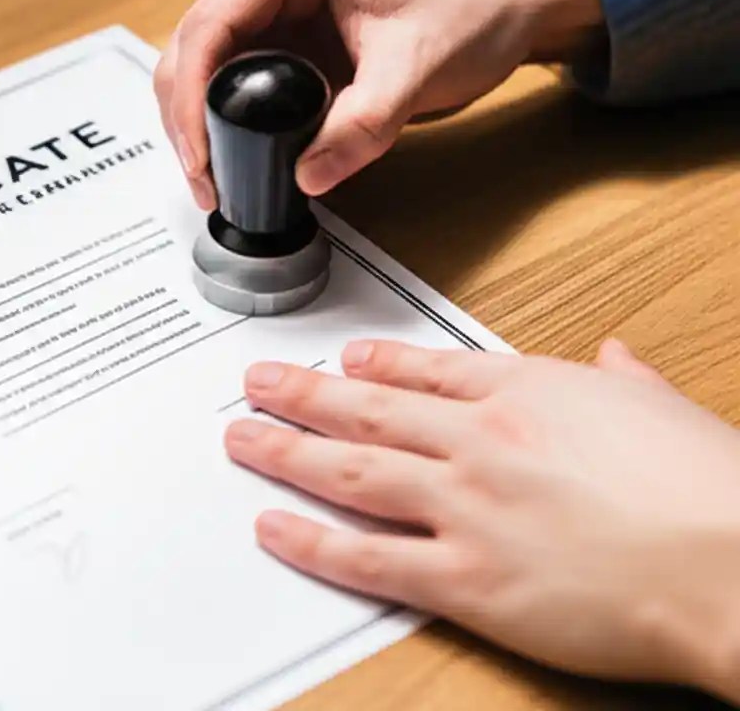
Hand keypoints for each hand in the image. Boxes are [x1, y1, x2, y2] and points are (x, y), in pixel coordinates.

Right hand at [154, 0, 605, 205]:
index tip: (200, 154)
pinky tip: (231, 157)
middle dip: (185, 118)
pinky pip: (238, 80)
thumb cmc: (477, 3)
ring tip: (212, 177)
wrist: (513, 6)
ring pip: (205, 65)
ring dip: (197, 122)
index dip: (191, 97)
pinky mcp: (289, 42)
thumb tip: (310, 175)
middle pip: (192, 48)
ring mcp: (277, 13)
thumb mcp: (416, 64)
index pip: (210, 27)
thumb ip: (364, 122)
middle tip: (203, 179)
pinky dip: (226, 121)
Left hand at [225, 339, 739, 702]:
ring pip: (350, 470)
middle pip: (369, 408)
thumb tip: (616, 356)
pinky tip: (272, 526)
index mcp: (529, 393)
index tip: (346, 357)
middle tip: (256, 383)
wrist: (730, 565)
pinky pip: (366, 558)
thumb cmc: (709, 492)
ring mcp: (464, 506)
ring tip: (243, 436)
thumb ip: (625, 380)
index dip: (378, 361)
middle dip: (303, 393)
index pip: (431, 368)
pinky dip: (310, 542)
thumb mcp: (667, 408)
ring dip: (286, 450)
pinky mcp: (464, 578)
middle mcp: (481, 441)